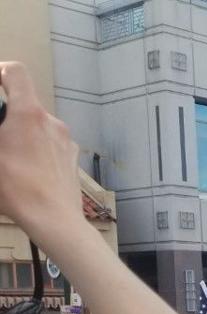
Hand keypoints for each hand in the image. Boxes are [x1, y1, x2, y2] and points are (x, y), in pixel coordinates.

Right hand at [0, 62, 86, 250]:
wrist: (55, 221)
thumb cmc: (16, 188)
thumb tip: (2, 134)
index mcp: (30, 114)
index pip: (16, 73)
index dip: (0, 71)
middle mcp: (53, 123)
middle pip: (25, 104)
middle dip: (5, 114)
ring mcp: (66, 142)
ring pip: (38, 127)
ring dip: (20, 134)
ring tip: (8, 156)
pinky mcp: (72, 160)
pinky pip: (50, 145)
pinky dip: (35, 149)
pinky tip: (25, 170)